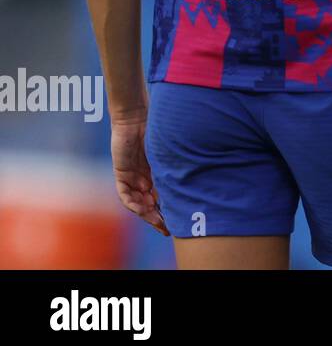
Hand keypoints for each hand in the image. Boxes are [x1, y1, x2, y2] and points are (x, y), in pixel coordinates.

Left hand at [110, 119, 168, 235]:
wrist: (136, 116)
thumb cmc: (157, 128)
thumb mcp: (169, 152)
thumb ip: (174, 166)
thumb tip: (196, 179)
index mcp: (157, 173)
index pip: (161, 197)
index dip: (168, 210)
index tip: (177, 222)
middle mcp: (144, 178)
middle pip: (150, 204)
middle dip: (158, 218)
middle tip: (167, 229)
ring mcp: (132, 177)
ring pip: (138, 202)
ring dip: (146, 213)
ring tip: (157, 221)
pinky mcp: (121, 173)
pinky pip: (125, 194)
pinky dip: (133, 203)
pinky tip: (141, 208)